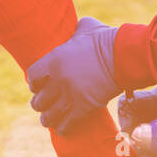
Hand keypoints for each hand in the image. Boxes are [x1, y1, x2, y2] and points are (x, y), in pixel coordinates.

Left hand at [27, 17, 119, 133]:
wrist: (125, 55)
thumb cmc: (107, 38)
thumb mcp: (87, 27)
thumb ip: (76, 30)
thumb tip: (76, 29)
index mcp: (55, 59)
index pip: (32, 76)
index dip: (34, 83)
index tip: (38, 85)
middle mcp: (59, 79)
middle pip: (38, 100)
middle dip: (39, 104)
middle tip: (43, 104)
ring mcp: (71, 95)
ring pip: (49, 116)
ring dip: (48, 119)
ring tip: (49, 119)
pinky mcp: (85, 107)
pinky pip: (67, 125)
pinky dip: (63, 129)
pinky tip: (64, 128)